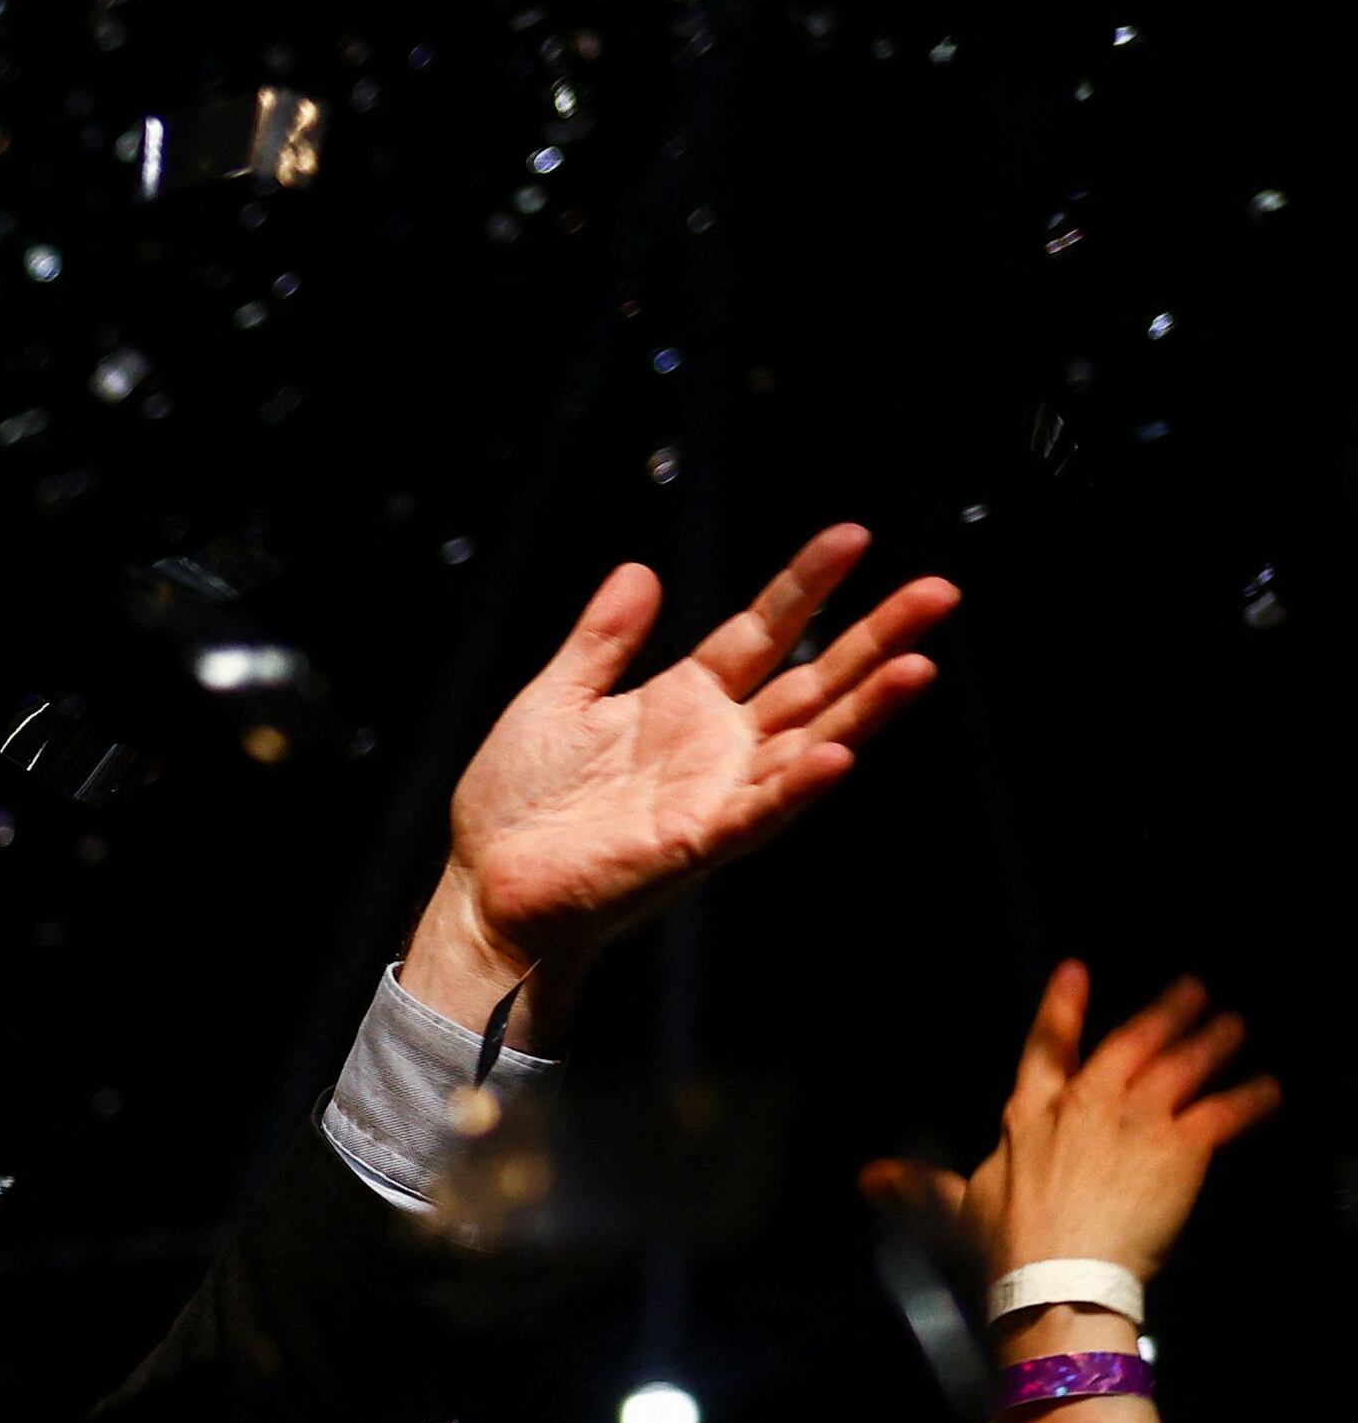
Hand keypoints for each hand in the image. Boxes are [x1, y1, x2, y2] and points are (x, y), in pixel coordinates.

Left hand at [409, 524, 959, 1032]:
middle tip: (939, 591)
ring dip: (864, 709)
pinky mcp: (694, 844)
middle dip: (875, 638)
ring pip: (807, 743)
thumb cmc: (516, 804)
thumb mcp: (556, 699)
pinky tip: (838, 756)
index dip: (805, 585)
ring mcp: (714, 795)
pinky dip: (797, 786)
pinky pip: (757, 813)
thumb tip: (639, 570)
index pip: (763, 632)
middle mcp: (716, 746)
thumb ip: (601, 641)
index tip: (853, 537)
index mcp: (684, 703)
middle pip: (813, 681)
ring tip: (920, 665)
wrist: (484, 885)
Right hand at [860, 960, 1278, 1309]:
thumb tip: (866, 1179)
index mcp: (1031, 1114)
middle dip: (1164, 1013)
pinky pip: (1222, 1112)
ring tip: (1231, 1025)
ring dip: (1211, 1042)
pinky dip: (1249, 1098)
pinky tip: (1267, 1090)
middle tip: (1192, 990)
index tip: (1076, 970)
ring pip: (1180, 1066)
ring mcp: (1136, 1119)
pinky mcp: (1180, 1145)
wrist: (1054, 1275)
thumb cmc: (1002, 1245)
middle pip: (1131, 1044)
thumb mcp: (951, 1210)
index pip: (1046, 1047)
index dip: (1062, 1007)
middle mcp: (1086, 1104)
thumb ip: (916, 1187)